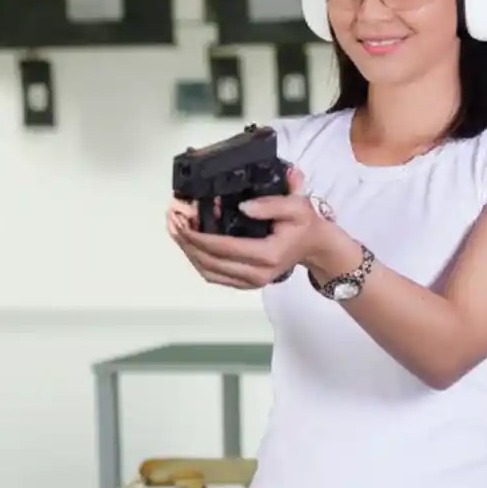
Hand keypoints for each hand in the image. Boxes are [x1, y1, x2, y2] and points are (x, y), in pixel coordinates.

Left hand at [166, 166, 355, 288]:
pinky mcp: (245, 283)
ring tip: (174, 230)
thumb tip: (242, 207)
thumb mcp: (297, 205)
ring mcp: (250, 281)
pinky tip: (188, 244)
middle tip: (172, 221)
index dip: (199, 236)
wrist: (313, 245)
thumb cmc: (304, 223)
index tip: (182, 220)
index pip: (223, 248)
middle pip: (209, 262)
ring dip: (188, 252)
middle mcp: (256, 274)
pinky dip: (197, 260)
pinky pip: (214, 276)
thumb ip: (271, 204)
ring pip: (207, 271)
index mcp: (267, 255)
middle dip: (186, 242)